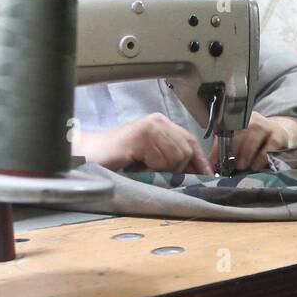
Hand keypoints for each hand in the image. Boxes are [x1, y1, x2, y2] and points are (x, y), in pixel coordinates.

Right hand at [74, 113, 211, 173]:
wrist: (89, 153)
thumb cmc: (118, 158)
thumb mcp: (151, 156)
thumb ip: (171, 158)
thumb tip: (197, 173)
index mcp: (162, 123)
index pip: (191, 140)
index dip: (200, 160)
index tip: (207, 175)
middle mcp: (158, 121)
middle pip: (186, 151)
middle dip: (175, 168)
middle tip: (154, 170)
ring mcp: (150, 127)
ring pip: (175, 158)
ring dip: (161, 169)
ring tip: (143, 166)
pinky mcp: (141, 136)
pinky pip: (160, 161)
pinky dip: (150, 169)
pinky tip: (137, 164)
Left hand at [211, 113, 296, 171]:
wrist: (280, 136)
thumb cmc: (255, 143)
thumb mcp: (241, 142)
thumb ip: (228, 149)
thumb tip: (214, 164)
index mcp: (239, 119)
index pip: (226, 129)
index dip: (219, 144)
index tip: (214, 160)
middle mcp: (252, 118)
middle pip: (240, 129)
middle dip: (234, 147)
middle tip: (230, 164)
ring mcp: (267, 125)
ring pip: (255, 133)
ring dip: (247, 151)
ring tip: (242, 166)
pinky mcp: (279, 135)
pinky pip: (270, 145)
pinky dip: (262, 156)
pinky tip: (256, 166)